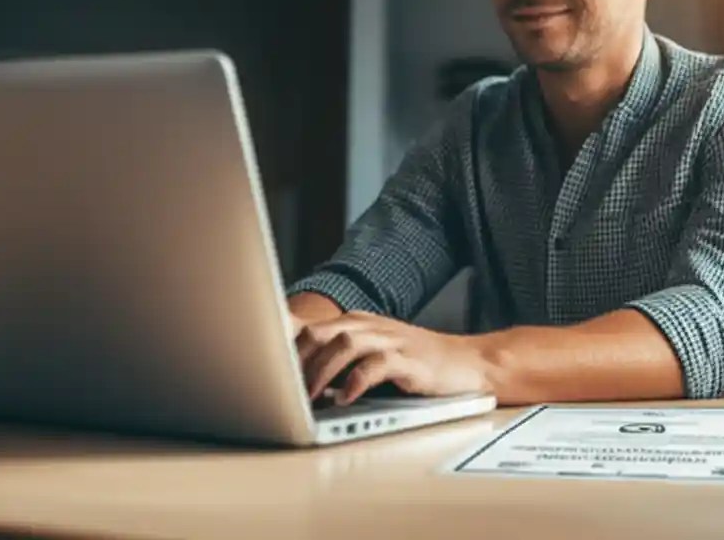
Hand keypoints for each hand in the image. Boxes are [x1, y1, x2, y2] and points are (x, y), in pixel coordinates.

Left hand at [296, 311, 490, 405]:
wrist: (467, 363)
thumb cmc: (414, 364)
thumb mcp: (370, 355)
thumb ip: (335, 360)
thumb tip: (290, 380)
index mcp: (354, 324)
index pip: (307, 326)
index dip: (279, 345)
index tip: (257, 368)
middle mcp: (368, 326)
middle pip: (319, 333)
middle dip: (295, 361)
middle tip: (280, 390)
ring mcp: (389, 340)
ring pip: (344, 345)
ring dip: (322, 372)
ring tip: (309, 398)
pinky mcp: (408, 360)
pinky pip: (376, 366)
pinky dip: (356, 382)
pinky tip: (346, 399)